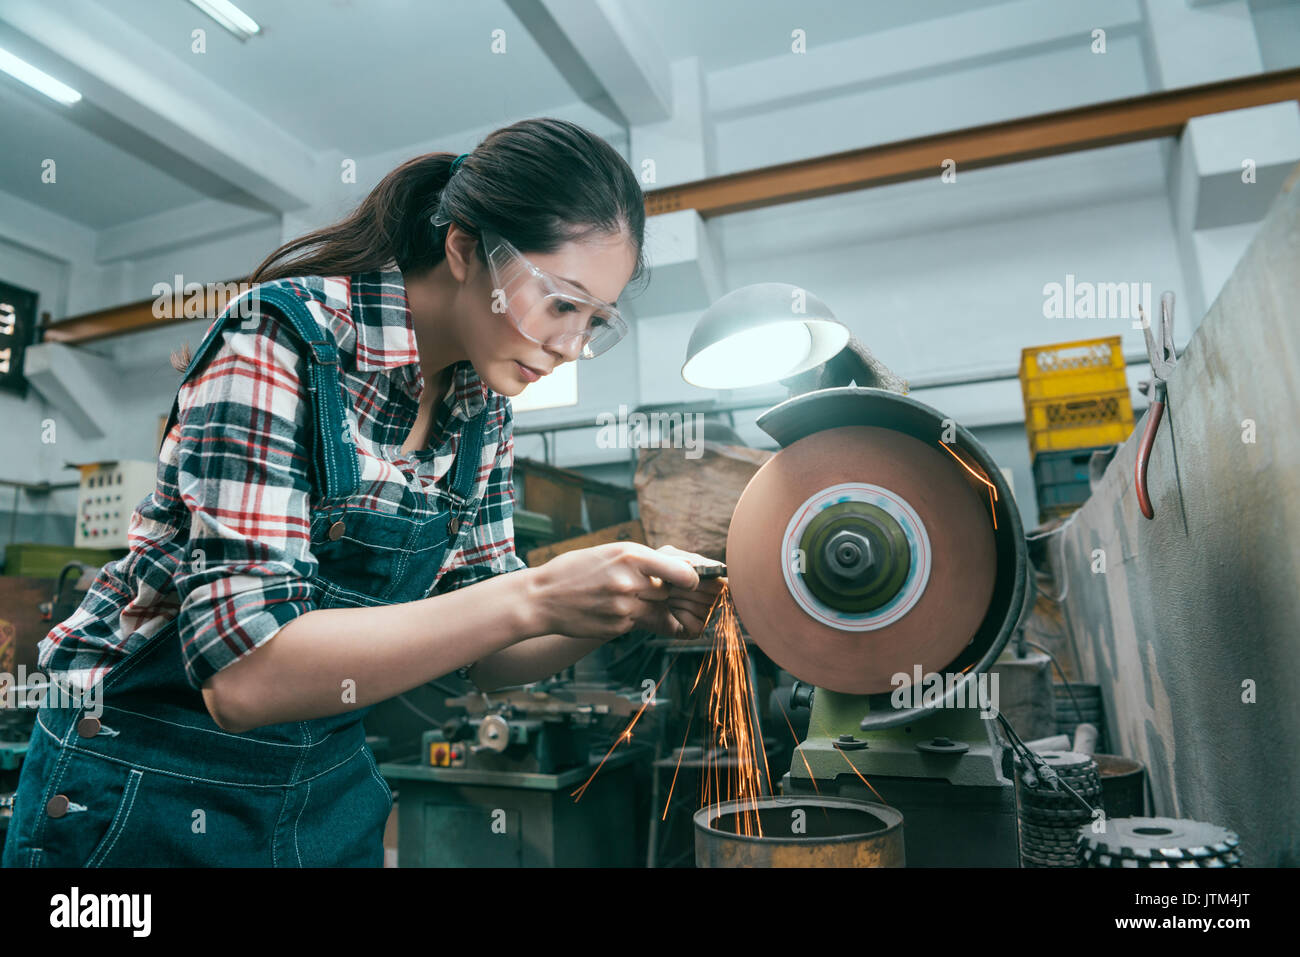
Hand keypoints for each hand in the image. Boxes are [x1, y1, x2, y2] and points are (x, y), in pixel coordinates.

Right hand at [525, 541, 699, 640]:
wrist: (541, 598)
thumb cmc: (575, 569)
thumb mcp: (609, 552)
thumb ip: (642, 561)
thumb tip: (681, 569)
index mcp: (630, 556)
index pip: (682, 573)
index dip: (691, 579)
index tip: (689, 580)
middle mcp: (630, 582)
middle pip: (668, 592)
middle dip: (660, 590)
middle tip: (640, 585)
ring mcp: (624, 608)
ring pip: (656, 610)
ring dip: (647, 605)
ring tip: (621, 596)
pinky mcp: (617, 628)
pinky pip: (638, 624)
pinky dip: (630, 618)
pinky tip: (608, 609)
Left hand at [640, 545, 725, 638]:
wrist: (638, 593)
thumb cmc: (655, 571)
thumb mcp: (666, 556)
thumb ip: (682, 560)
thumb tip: (697, 573)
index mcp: (712, 576)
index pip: (726, 582)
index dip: (711, 581)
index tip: (692, 578)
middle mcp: (713, 596)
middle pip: (717, 595)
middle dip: (690, 589)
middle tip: (670, 585)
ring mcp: (704, 614)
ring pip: (706, 611)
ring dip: (681, 601)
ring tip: (668, 596)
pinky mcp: (694, 629)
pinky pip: (698, 626)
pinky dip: (682, 616)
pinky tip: (671, 609)